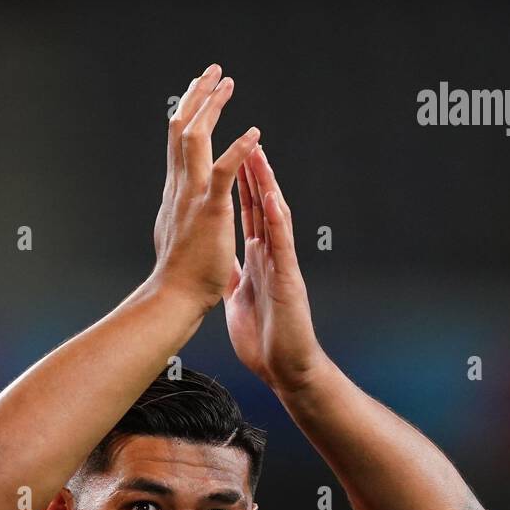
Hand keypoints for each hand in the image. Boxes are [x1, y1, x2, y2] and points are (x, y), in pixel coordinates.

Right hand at [152, 64, 260, 313]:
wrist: (174, 299)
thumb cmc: (179, 279)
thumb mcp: (176, 237)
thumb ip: (179, 218)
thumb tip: (175, 212)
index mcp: (176, 195)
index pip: (178, 145)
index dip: (187, 115)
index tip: (196, 94)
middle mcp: (179, 188)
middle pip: (182, 129)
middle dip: (196, 96)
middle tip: (211, 72)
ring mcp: (193, 197)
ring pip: (196, 139)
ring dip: (212, 106)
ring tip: (227, 83)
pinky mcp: (210, 211)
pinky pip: (223, 172)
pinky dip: (238, 149)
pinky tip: (254, 133)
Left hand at [223, 145, 325, 393]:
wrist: (284, 368)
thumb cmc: (265, 340)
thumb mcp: (240, 301)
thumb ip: (234, 279)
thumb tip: (222, 264)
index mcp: (259, 261)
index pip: (249, 217)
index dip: (241, 189)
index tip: (232, 160)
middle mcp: (272, 257)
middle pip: (262, 208)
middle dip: (254, 176)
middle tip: (246, 141)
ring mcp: (281, 266)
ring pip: (275, 218)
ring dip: (268, 187)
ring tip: (259, 156)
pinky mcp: (287, 280)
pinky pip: (282, 246)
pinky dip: (276, 221)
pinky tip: (272, 198)